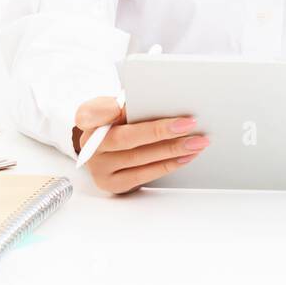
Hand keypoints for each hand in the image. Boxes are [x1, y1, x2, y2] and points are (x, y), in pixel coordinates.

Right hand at [73, 96, 208, 194]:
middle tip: (189, 124)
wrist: (106, 148)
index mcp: (88, 119)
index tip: (122, 104)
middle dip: (160, 131)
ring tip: (197, 141)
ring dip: (173, 150)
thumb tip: (160, 100)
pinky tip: (186, 157)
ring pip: (140, 159)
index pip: (89, 113)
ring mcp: (99, 168)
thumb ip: (128, 103)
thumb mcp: (115, 106)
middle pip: (126, 138)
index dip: (104, 110)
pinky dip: (168, 165)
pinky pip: (143, 176)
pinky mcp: (112, 184)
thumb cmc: (117, 122)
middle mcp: (90, 145)